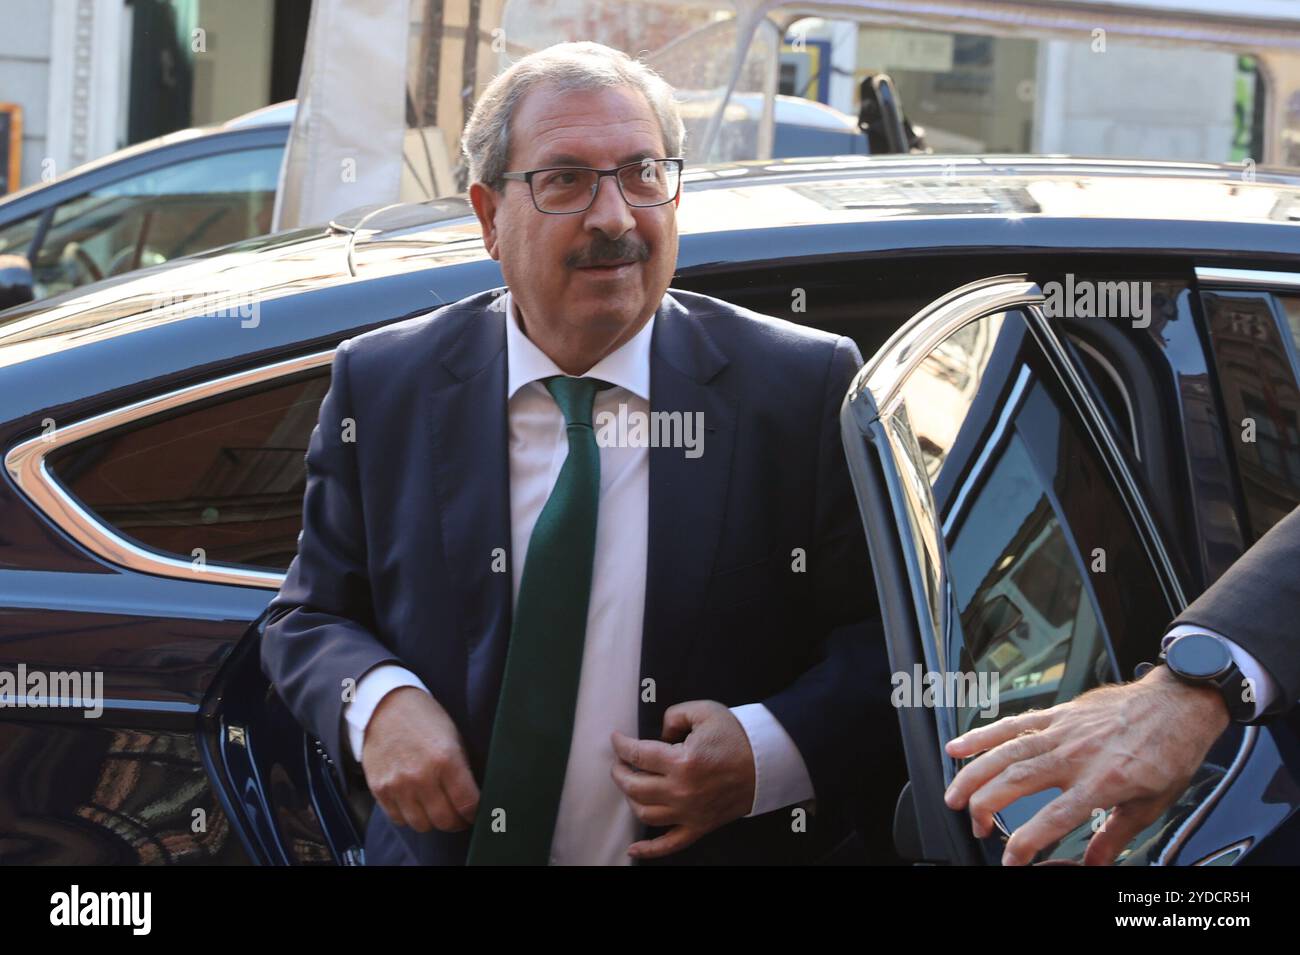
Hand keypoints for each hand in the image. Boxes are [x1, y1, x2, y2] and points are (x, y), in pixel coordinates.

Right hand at [361, 686, 479, 832]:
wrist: (386, 705)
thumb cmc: (426, 720)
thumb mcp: (454, 738)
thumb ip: (462, 770)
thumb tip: (473, 798)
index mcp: (446, 760)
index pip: (467, 804)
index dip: (475, 813)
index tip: (476, 812)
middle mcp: (421, 776)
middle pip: (445, 821)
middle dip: (457, 821)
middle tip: (459, 816)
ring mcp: (398, 785)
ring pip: (422, 825)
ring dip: (433, 821)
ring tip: (437, 810)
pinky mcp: (379, 789)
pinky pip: (399, 819)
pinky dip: (410, 816)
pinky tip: (416, 804)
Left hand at [610, 700, 755, 859]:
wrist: (768, 762)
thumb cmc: (736, 735)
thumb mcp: (704, 712)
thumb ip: (674, 716)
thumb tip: (659, 734)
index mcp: (682, 762)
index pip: (637, 755)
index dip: (621, 745)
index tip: (616, 739)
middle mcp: (682, 791)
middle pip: (634, 786)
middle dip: (620, 772)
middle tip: (619, 762)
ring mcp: (690, 813)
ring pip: (645, 813)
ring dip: (630, 798)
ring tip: (630, 784)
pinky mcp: (700, 826)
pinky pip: (670, 844)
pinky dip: (649, 850)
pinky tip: (633, 849)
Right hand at [943, 665, 1230, 864]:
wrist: (1177, 705)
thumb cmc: (1169, 751)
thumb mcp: (1152, 803)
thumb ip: (1116, 835)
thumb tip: (1096, 863)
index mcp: (1102, 782)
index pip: (1053, 818)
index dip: (1025, 842)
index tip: (1010, 859)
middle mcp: (1076, 755)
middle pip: (1016, 781)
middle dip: (986, 807)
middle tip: (976, 826)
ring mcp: (1063, 731)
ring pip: (1006, 752)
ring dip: (973, 774)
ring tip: (953, 795)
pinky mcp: (1058, 714)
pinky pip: (1014, 723)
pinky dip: (983, 735)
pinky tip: (959, 746)